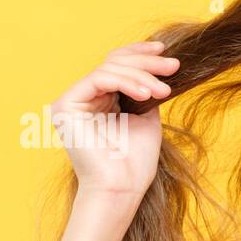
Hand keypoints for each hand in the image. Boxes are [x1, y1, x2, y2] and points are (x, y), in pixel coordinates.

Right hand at [50, 40, 179, 199]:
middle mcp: (82, 98)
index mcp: (99, 100)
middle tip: (174, 66)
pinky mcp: (66, 105)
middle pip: (113, 63)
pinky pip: (99, 79)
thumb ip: (145, 92)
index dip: (139, 54)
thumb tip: (157, 68)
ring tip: (163, 91)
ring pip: (109, 69)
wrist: (121, 189)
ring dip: (142, 76)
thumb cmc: (135, 162)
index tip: (165, 52)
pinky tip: (146, 94)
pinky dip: (126, 82)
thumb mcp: (146, 118)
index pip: (116, 66)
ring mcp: (72, 101)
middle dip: (146, 62)